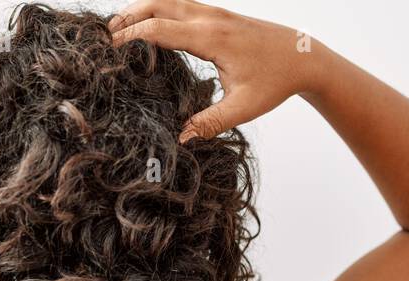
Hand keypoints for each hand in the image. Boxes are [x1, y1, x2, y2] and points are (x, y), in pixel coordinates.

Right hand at [109, 0, 322, 142]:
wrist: (303, 57)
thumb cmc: (276, 81)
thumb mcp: (244, 107)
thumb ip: (211, 122)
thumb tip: (181, 139)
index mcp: (212, 38)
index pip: (161, 29)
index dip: (132, 36)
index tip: (110, 48)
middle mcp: (210, 18)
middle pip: (158, 3)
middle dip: (129, 15)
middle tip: (105, 34)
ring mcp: (214, 12)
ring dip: (142, 8)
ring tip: (119, 27)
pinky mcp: (218, 14)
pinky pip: (180, 4)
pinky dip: (159, 9)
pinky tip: (149, 24)